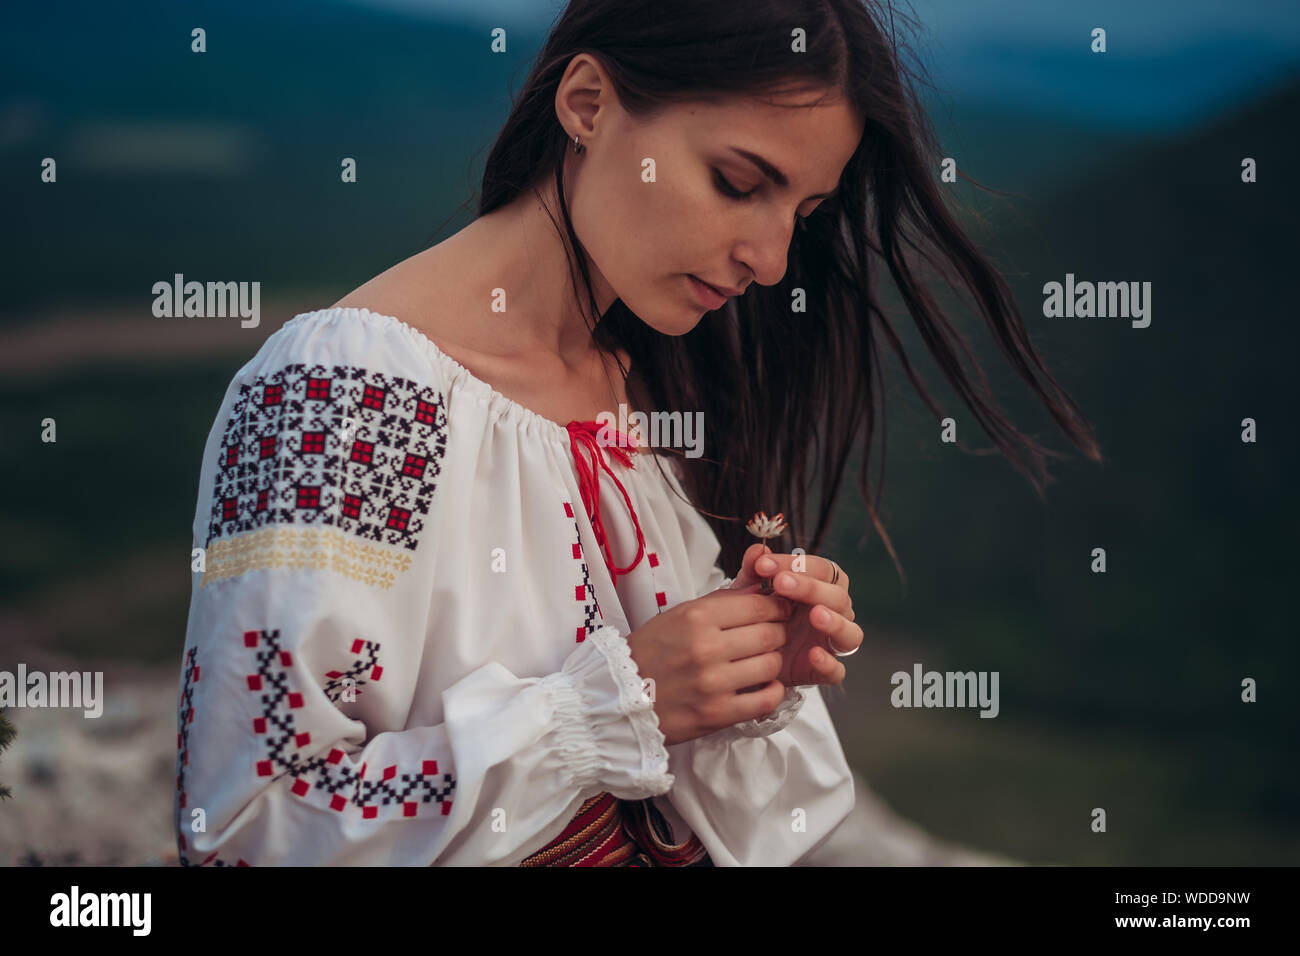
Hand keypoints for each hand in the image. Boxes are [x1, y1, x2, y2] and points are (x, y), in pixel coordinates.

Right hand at [625, 585, 792, 745]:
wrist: (616, 699)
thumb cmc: (649, 654)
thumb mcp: (677, 616)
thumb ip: (721, 601)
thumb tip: (761, 587)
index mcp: (696, 617)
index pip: (759, 606)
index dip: (776, 607)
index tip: (776, 611)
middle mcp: (706, 647)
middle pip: (770, 634)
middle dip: (777, 633)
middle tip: (770, 636)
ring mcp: (713, 683)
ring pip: (772, 665)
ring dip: (772, 662)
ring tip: (759, 662)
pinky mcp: (717, 714)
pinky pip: (766, 699)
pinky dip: (771, 691)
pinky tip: (761, 686)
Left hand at [728, 543, 860, 687]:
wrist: (747, 655)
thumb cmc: (758, 615)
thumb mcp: (750, 590)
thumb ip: (754, 570)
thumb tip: (757, 549)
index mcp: (822, 587)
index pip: (823, 569)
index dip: (798, 563)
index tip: (764, 564)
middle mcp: (834, 613)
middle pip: (838, 597)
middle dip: (811, 588)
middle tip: (781, 583)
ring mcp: (832, 643)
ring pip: (850, 633)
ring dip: (835, 622)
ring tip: (815, 615)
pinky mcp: (825, 671)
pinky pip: (837, 670)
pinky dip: (829, 663)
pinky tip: (813, 655)